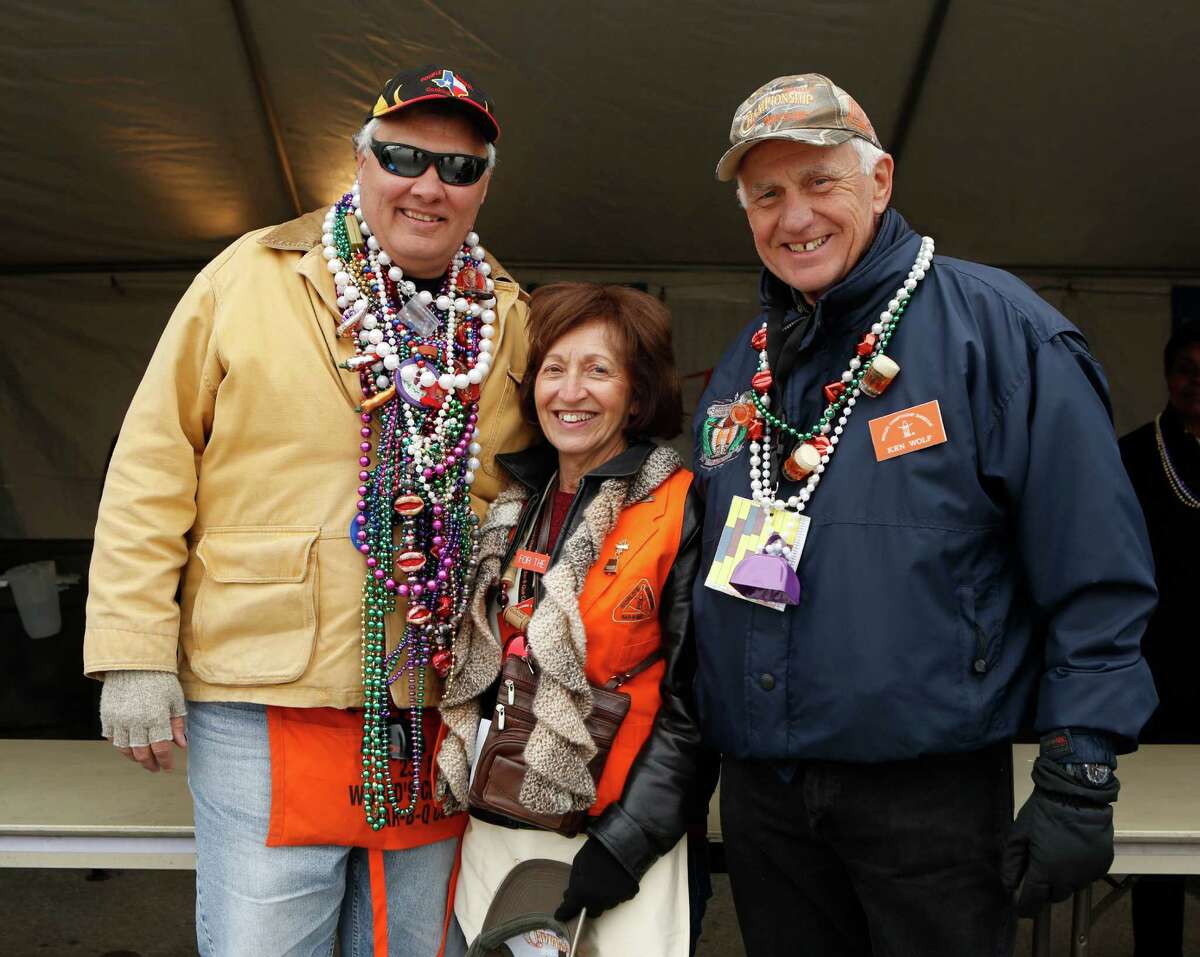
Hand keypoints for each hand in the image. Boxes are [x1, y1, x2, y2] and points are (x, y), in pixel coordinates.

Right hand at [99, 670, 187, 771]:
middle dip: (150, 764)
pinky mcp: (107, 716)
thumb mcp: (175, 699)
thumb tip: (182, 745)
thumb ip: (177, 723)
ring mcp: (119, 720)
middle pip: (142, 753)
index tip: (168, 767)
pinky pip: (112, 738)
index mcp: (156, 718)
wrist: (133, 662)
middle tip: (156, 768)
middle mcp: (136, 722)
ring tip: (143, 760)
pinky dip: (120, 746)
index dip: (165, 761)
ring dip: (134, 758)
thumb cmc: (160, 679)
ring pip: (125, 749)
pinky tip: (129, 747)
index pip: (161, 749)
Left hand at [555, 836, 638, 921]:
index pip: (570, 909)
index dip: (563, 913)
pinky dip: (613, 893)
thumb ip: (573, 883)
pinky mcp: (629, 895)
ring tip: (601, 881)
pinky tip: (613, 879)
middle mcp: (599, 901)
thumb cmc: (596, 849)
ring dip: (600, 899)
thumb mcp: (578, 863)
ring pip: (605, 906)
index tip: (559, 915)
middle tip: (584, 892)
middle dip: (585, 904)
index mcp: (584, 892)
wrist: (624, 841)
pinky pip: (617, 899)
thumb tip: (570, 896)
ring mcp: (616, 899)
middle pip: (591, 911)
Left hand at [1001, 757, 1118, 916]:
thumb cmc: (1042, 814)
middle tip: (1036, 875)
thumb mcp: (1019, 834)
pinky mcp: (1102, 866)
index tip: (1019, 908)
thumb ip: (1011, 863)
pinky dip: (1077, 872)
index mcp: (1045, 872)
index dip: (1024, 907)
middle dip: (1043, 891)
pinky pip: (1086, 877)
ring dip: (1060, 881)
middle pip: (1053, 896)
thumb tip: (1008, 886)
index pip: (1032, 901)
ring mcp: (1088, 874)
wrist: (1077, 796)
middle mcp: (1068, 879)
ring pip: (1071, 888)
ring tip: (1054, 860)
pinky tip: (1071, 855)